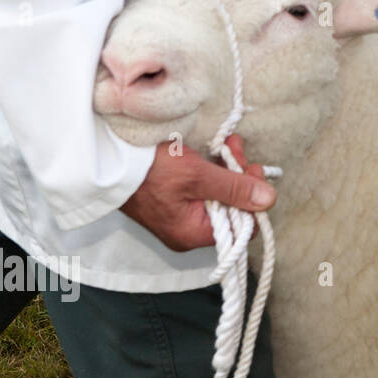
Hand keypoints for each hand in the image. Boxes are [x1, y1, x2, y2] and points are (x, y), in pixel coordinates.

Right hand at [120, 133, 274, 251]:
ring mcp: (180, 214)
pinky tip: (217, 149)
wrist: (108, 156)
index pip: (241, 226)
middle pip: (231, 208)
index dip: (253, 199)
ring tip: (229, 143)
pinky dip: (213, 169)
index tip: (253, 170)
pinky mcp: (174, 198)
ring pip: (219, 194)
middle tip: (237, 150)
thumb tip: (269, 199)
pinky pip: (204, 188)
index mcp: (192, 234)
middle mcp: (187, 230)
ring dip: (228, 168)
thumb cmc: (149, 170)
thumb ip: (235, 188)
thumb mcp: (198, 176)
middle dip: (240, 177)